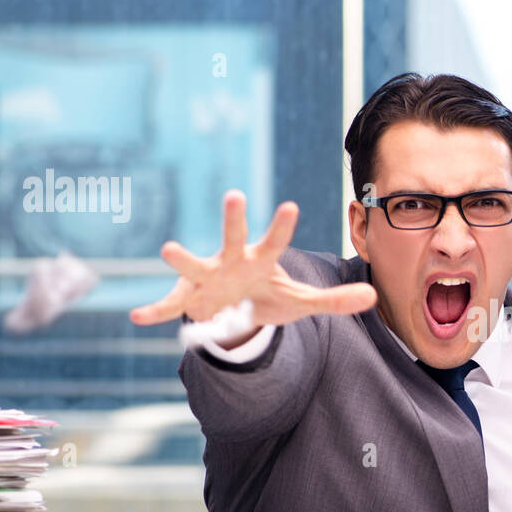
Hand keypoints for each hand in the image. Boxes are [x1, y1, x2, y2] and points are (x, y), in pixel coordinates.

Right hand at [129, 190, 377, 329]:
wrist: (234, 311)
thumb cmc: (267, 296)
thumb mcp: (302, 301)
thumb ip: (334, 300)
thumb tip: (373, 297)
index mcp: (261, 260)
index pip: (276, 242)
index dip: (283, 226)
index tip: (292, 206)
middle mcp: (232, 261)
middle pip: (234, 238)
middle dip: (233, 220)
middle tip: (234, 194)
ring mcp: (208, 278)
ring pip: (195, 266)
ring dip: (183, 258)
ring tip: (168, 248)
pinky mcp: (189, 300)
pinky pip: (171, 306)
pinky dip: (156, 311)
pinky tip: (138, 316)